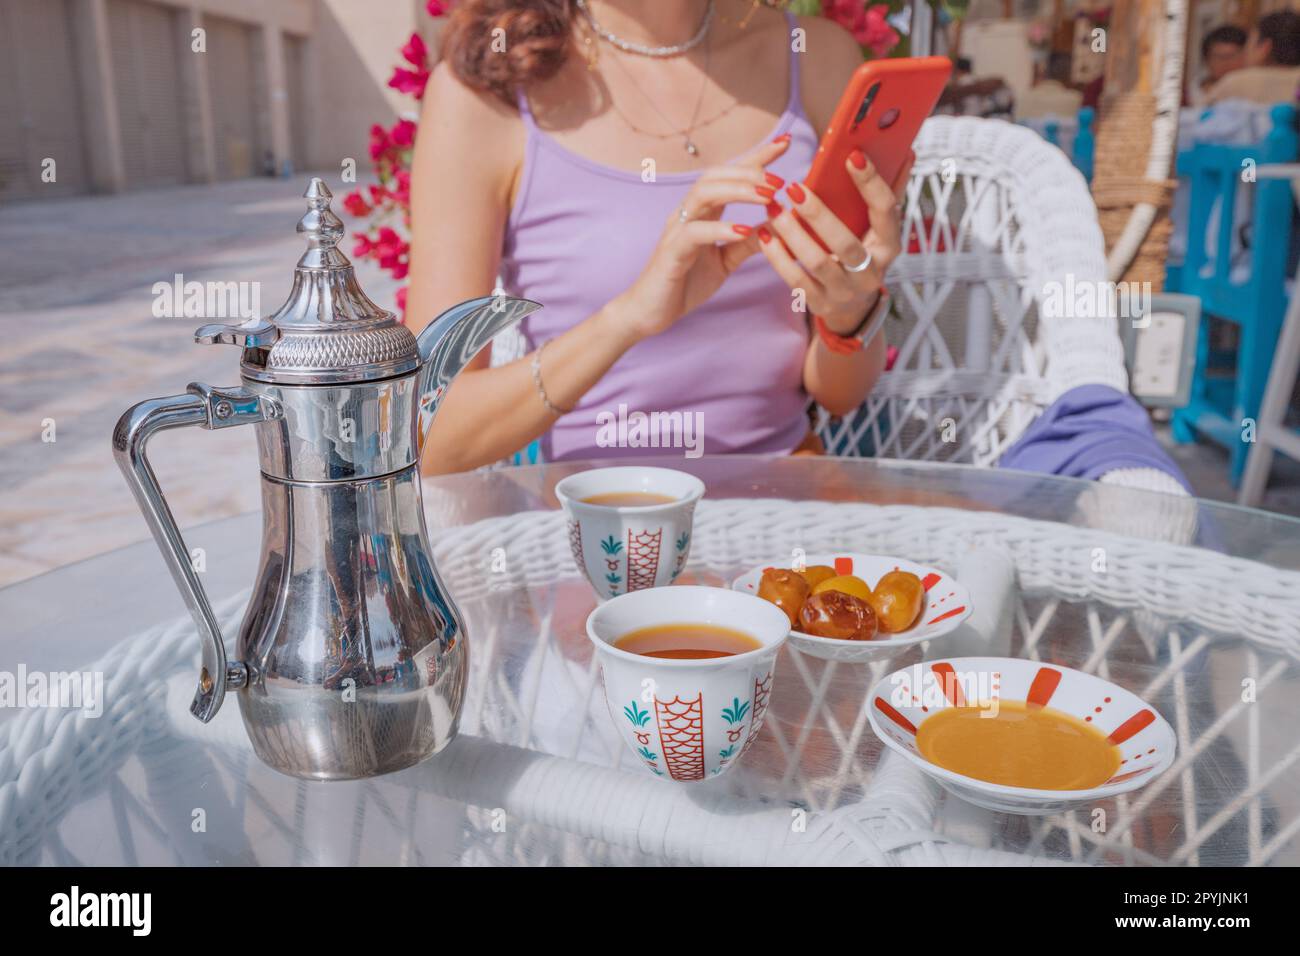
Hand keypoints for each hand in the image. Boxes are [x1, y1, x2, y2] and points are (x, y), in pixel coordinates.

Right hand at [616, 137, 790, 341]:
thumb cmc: (684, 284)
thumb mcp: (725, 261)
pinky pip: (694, 232)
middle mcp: (687, 213)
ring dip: (738, 191)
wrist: (649, 312)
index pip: (729, 175)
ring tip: (767, 196)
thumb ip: (747, 243)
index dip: (756, 156)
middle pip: (715, 175)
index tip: (786, 143)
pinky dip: (720, 229)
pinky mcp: (671, 252)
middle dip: (749, 171)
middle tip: (779, 180)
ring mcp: (677, 230)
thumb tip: (778, 226)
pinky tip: (743, 230)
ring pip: (704, 194)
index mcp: (702, 212)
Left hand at [757, 148, 913, 334]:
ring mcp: (845, 291)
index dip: (871, 182)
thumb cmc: (864, 252)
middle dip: (819, 214)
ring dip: (792, 234)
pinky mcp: (821, 304)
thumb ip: (889, 191)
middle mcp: (870, 272)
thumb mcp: (879, 228)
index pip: (885, 211)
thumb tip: (906, 152)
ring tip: (774, 209)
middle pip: (846, 243)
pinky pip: (796, 281)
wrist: (853, 305)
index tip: (851, 156)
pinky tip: (764, 236)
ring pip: (817, 263)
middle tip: (794, 188)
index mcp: (890, 245)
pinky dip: (778, 258)